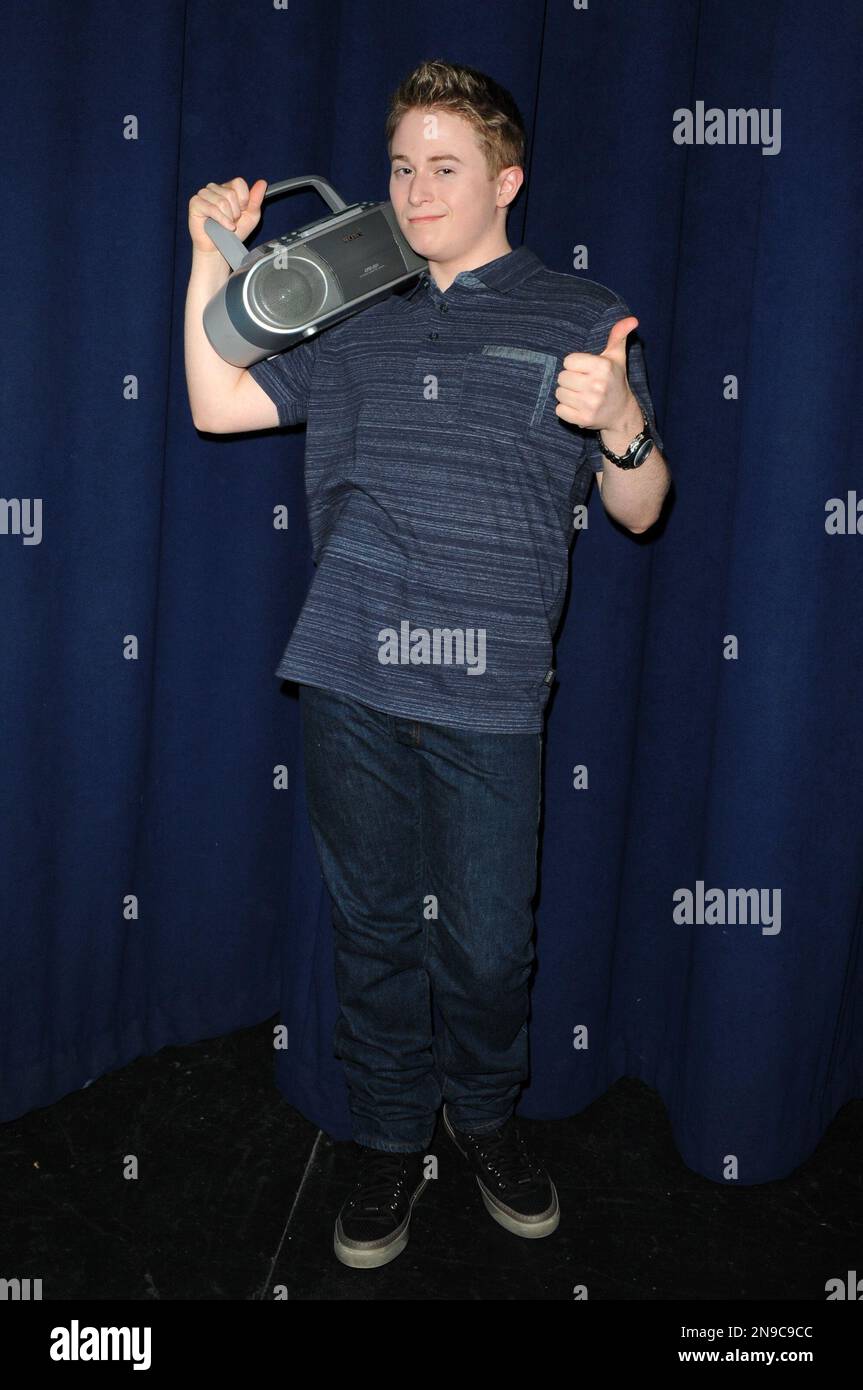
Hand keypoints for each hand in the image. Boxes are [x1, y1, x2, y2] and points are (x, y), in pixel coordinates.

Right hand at [188, 177, 267, 254]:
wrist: (219, 249)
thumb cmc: (233, 233)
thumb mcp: (251, 216)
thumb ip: (256, 200)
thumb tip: (262, 183)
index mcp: (228, 188)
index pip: (239, 183)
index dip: (244, 200)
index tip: (242, 213)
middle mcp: (215, 188)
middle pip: (231, 193)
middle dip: (236, 212)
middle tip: (232, 221)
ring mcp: (204, 194)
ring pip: (222, 201)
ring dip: (228, 218)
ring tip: (226, 225)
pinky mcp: (195, 203)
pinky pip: (212, 208)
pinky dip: (221, 220)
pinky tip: (224, 227)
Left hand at [554, 315, 638, 432]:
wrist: (621, 413)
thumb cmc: (615, 380)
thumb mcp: (617, 357)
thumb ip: (618, 335)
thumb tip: (632, 319)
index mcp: (603, 367)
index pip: (568, 361)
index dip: (575, 365)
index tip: (586, 371)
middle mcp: (597, 385)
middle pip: (562, 377)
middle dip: (570, 380)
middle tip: (583, 384)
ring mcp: (590, 404)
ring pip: (559, 393)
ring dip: (567, 394)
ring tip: (581, 395)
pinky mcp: (583, 419)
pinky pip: (559, 410)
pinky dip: (566, 410)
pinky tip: (578, 407)